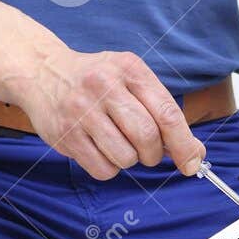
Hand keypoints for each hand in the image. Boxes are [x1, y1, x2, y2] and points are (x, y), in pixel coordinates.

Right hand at [14, 47, 205, 178]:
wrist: (42, 72)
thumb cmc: (97, 80)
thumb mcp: (131, 81)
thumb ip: (162, 112)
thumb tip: (195, 153)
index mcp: (129, 69)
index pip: (167, 114)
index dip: (184, 145)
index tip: (193, 164)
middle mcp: (105, 86)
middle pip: (147, 137)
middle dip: (153, 154)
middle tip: (145, 151)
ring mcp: (82, 110)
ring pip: (125, 157)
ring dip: (128, 160)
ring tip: (116, 143)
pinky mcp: (65, 134)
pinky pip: (102, 169)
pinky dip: (108, 167)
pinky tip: (99, 149)